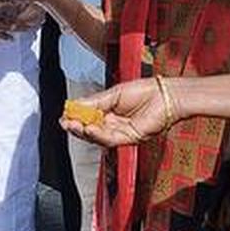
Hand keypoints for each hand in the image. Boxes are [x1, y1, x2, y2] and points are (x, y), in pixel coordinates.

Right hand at [59, 78, 176, 146]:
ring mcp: (121, 132)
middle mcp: (114, 124)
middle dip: (77, 127)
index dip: (76, 118)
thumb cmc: (144, 91)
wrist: (165, 95)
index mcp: (110, 112)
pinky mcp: (130, 139)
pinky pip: (110, 139)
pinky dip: (98, 135)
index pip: (88, 118)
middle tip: (65, 122)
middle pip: (91, 129)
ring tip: (73, 125)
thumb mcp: (113, 94)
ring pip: (98, 137)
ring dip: (84, 132)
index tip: (64, 116)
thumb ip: (94, 102)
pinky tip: (89, 128)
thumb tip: (74, 105)